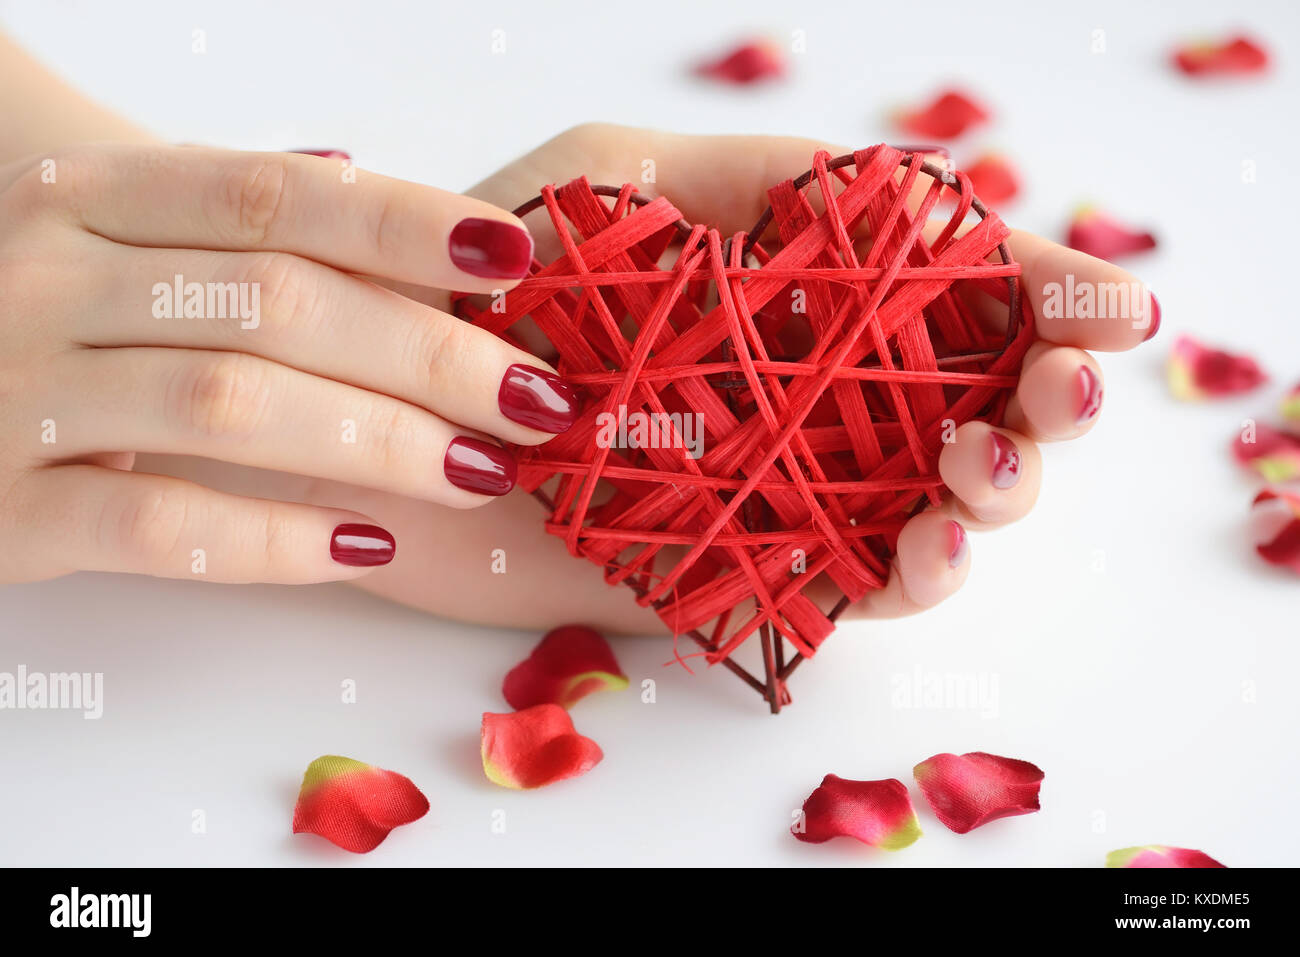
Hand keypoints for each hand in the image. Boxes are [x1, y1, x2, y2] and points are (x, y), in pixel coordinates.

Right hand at [0, 145, 580, 583]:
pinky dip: (272, 538)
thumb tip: (377, 185)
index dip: (405, 222)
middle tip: (535, 401)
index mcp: (89, 197)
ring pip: (230, 405)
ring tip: (483, 474)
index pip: (275, 193)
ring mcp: (13, 390)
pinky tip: (365, 546)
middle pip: (278, 301)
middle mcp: (47, 274)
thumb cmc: (32, 318)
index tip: (513, 257)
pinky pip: (157, 527)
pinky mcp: (2, 512)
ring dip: (379, 443)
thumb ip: (229, 223)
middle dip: (429, 353)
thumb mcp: (112, 242)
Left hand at [320, 124, 1156, 629]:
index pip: (947, 287)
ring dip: (988, 493)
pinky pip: (839, 583)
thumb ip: (761, 178)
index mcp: (793, 286)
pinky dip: (901, 576)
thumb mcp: (618, 170)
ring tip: (979, 474)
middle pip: (965, 401)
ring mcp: (774, 482)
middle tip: (1055, 392)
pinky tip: (922, 549)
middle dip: (1037, 398)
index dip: (1037, 290)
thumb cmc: (480, 267)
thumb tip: (931, 200)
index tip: (1112, 303)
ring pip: (926, 499)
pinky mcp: (728, 566)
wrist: (369, 397)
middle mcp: (801, 388)